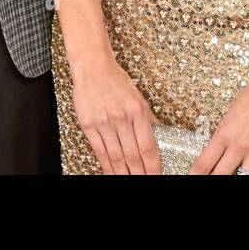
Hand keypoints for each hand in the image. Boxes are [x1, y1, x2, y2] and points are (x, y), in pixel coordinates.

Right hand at [70, 52, 162, 173]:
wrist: (93, 67)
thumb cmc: (116, 80)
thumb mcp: (139, 97)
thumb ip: (148, 119)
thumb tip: (160, 137)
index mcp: (138, 111)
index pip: (148, 147)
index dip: (153, 166)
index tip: (157, 175)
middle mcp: (122, 118)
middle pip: (133, 155)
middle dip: (140, 174)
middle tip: (145, 182)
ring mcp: (104, 122)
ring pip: (116, 156)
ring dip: (123, 174)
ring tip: (128, 181)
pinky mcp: (89, 125)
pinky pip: (99, 151)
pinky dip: (106, 165)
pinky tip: (111, 173)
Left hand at [189, 80, 248, 174]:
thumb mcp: (230, 117)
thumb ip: (223, 137)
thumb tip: (215, 154)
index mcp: (223, 134)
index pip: (203, 164)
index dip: (195, 176)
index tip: (191, 179)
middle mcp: (238, 145)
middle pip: (220, 175)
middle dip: (214, 180)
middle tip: (212, 181)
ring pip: (243, 179)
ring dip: (239, 178)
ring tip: (237, 175)